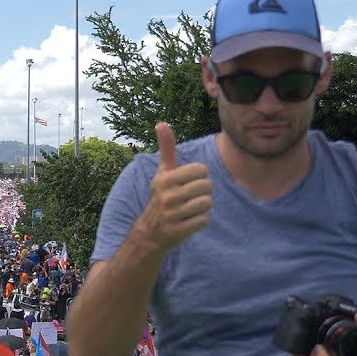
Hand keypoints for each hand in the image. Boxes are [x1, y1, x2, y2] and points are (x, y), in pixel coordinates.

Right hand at [132, 123, 212, 256]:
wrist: (149, 233)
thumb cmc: (161, 196)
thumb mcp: (162, 173)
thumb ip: (166, 148)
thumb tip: (161, 123)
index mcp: (165, 179)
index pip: (201, 170)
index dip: (199, 176)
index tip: (188, 182)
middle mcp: (167, 195)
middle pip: (207, 186)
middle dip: (202, 192)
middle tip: (190, 197)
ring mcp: (173, 214)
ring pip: (207, 203)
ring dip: (202, 207)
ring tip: (190, 209)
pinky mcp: (179, 230)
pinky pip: (204, 220)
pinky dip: (200, 221)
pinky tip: (188, 221)